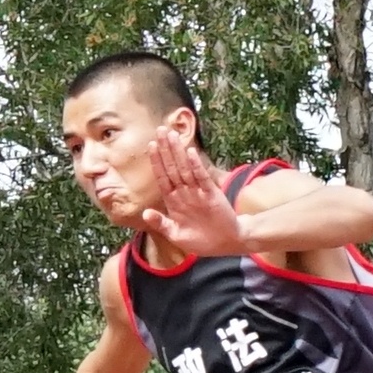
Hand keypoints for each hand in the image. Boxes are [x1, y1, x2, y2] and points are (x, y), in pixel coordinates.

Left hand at [138, 130, 246, 256]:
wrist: (227, 243)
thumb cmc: (200, 240)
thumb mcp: (176, 235)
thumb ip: (161, 224)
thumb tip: (145, 213)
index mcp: (174, 201)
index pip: (163, 177)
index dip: (157, 162)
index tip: (151, 145)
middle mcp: (185, 193)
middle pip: (173, 168)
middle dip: (166, 149)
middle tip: (161, 129)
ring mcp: (198, 192)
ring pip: (185, 169)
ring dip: (179, 152)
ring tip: (172, 135)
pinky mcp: (212, 195)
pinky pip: (202, 178)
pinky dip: (196, 166)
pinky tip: (190, 153)